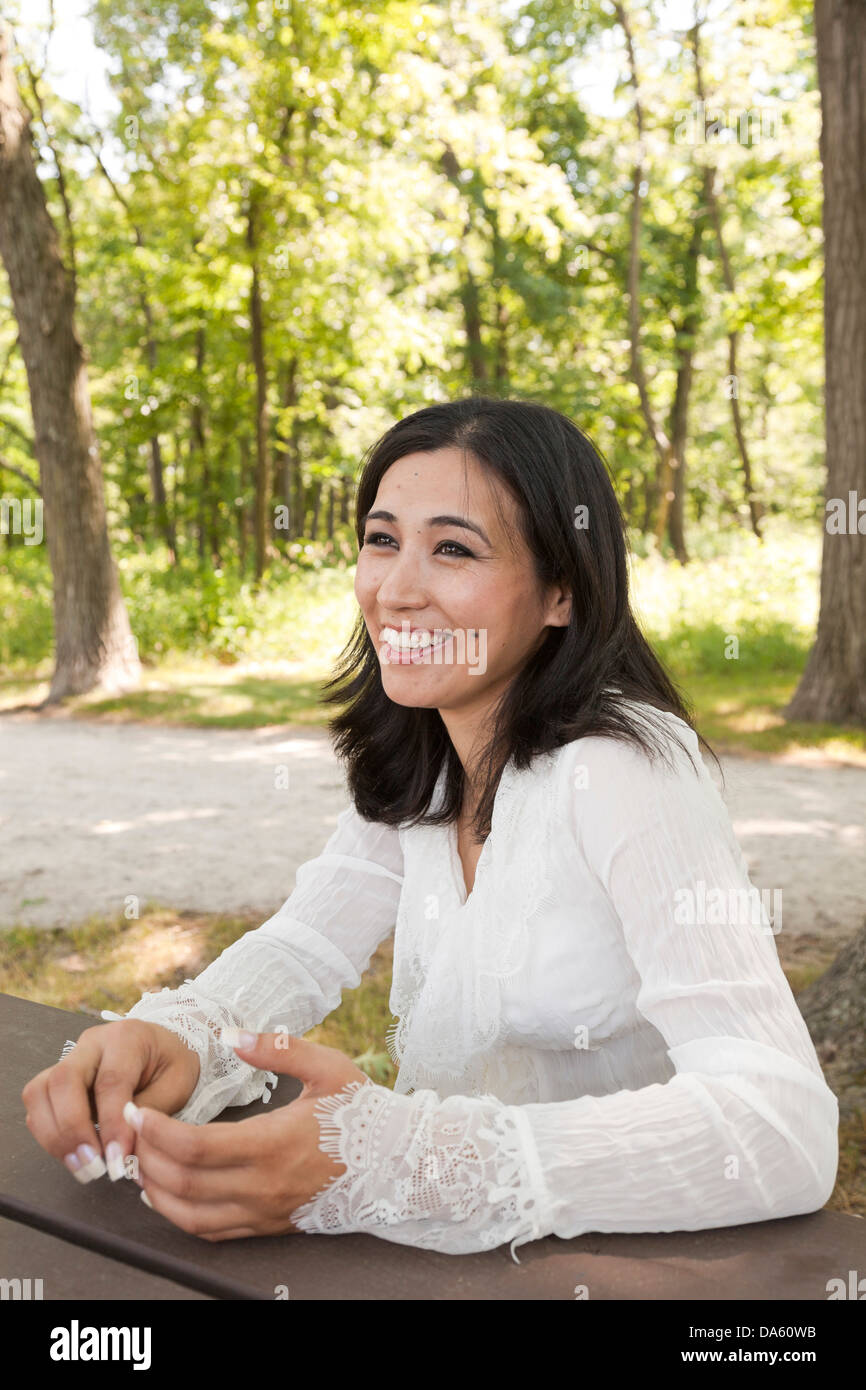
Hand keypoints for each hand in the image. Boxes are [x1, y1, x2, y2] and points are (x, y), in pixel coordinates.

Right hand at [21, 1020, 201, 1182]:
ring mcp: (69, 1058)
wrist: (163, 1049)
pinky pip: (38, 1104)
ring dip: (54, 1135)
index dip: (111, 1125)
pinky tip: (73, 1156)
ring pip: (40, 1091)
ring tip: (82, 1167)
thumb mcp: (177, 1085)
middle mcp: (92, 1042)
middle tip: (94, 1167)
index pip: (110, 1081)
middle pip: (63, 1080)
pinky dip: (49, 1134)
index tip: (117, 1162)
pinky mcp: (56, 1077)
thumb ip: (149, 1115)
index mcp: (127, 1038)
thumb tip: (122, 1152)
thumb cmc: (172, 1066)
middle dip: (72, 1130)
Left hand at [128, 1032, 371, 1239]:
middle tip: (129, 1132)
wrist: (399, 1164)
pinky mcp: (270, 1226)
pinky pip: (213, 1232)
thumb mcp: (328, 1067)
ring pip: (191, 1216)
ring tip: (140, 1162)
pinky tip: (167, 1195)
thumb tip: (231, 1035)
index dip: (156, 1131)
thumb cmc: (363, 1113)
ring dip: (156, 1191)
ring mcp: (266, 1211)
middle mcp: (264, 1185)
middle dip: (145, 1156)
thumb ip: (277, 1048)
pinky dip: (180, 1217)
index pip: (195, 1146)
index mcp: (274, 1144)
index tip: (136, 1111)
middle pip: (183, 1182)